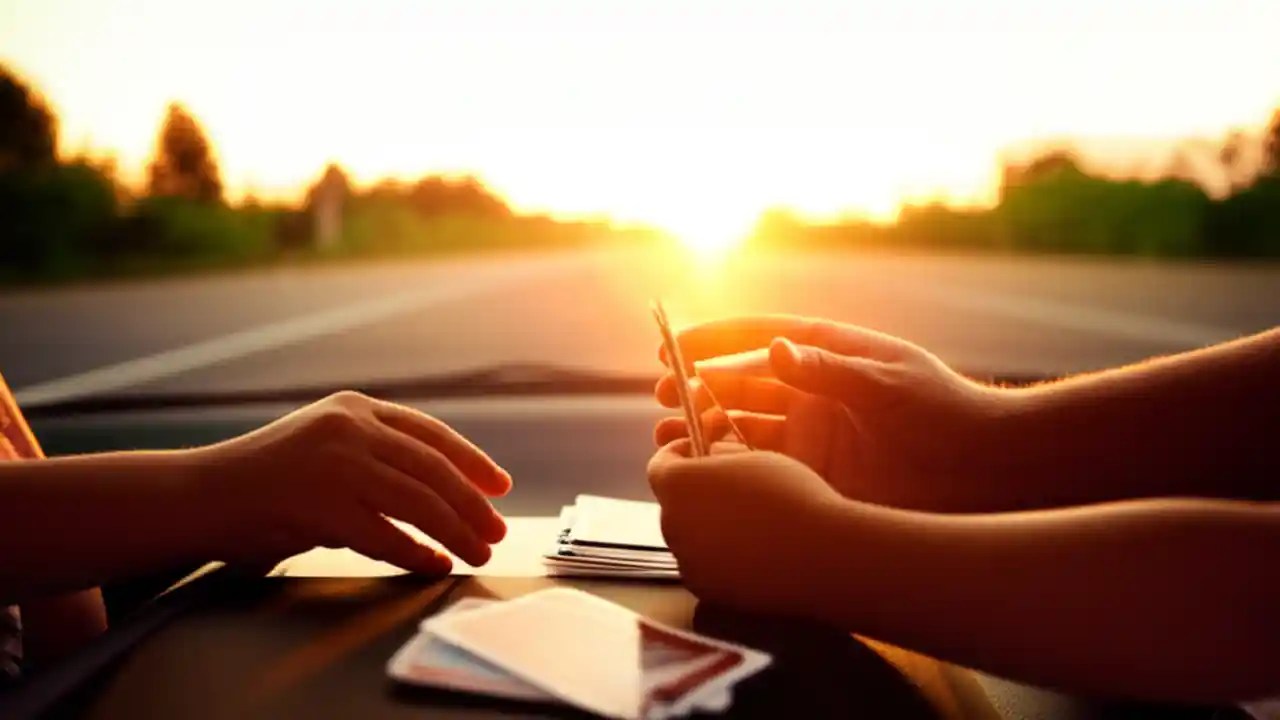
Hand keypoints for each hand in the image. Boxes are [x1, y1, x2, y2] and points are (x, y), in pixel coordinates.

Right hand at [191, 391, 510, 573]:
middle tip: (496, 530)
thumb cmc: (265, 478)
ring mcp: (336, 464)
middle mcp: (350, 428)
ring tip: (476, 553)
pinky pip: (386, 536)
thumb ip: (376, 456)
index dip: (472, 461)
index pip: (431, 433)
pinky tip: (434, 565)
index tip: (500, 486)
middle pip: (434, 468)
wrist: (199, 494)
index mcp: (355, 407)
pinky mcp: (321, 506)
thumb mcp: (325, 445)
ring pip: (419, 502)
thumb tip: (441, 491)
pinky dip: (416, 554)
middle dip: (472, 504)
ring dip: (455, 532)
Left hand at [647, 441, 848, 615]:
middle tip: (729, 490)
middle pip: (674, 503)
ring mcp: (686, 560)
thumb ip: (721, 458)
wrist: (821, 556)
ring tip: (746, 523)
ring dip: (706, 526)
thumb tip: (710, 461)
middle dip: (694, 494)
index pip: (660, 465)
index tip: (699, 453)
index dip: (679, 455)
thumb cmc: (793, 496)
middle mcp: (671, 522)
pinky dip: (717, 558)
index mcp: (678, 483)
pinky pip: (703, 566)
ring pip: (688, 536)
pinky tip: (751, 552)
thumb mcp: (755, 458)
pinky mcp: (704, 590)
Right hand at [656, 316, 1012, 510]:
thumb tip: (773, 350)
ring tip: (669, 438)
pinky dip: (730, 468)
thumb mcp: (886, 384)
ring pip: (744, 428)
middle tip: (661, 395)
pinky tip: (703, 471)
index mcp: (829, 355)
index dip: (713, 340)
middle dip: (698, 387)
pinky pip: (762, 468)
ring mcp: (813, 434)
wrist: (986, 472)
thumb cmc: (946, 412)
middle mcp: (813, 392)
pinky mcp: (817, 474)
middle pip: (742, 384)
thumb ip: (827, 370)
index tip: (671, 346)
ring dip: (705, 429)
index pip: (759, 338)